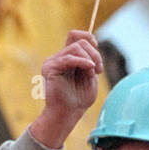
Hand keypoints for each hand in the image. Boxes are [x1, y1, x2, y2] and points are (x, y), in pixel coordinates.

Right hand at [30, 31, 102, 149]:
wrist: (68, 114)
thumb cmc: (79, 98)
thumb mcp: (90, 75)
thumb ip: (90, 59)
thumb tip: (91, 44)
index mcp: (67, 57)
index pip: (75, 35)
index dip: (90, 39)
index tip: (97, 58)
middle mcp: (58, 57)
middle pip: (80, 41)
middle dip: (95, 54)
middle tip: (98, 70)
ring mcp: (53, 62)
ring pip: (76, 47)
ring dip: (91, 59)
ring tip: (93, 74)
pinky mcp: (50, 68)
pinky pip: (69, 58)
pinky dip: (82, 62)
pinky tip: (90, 69)